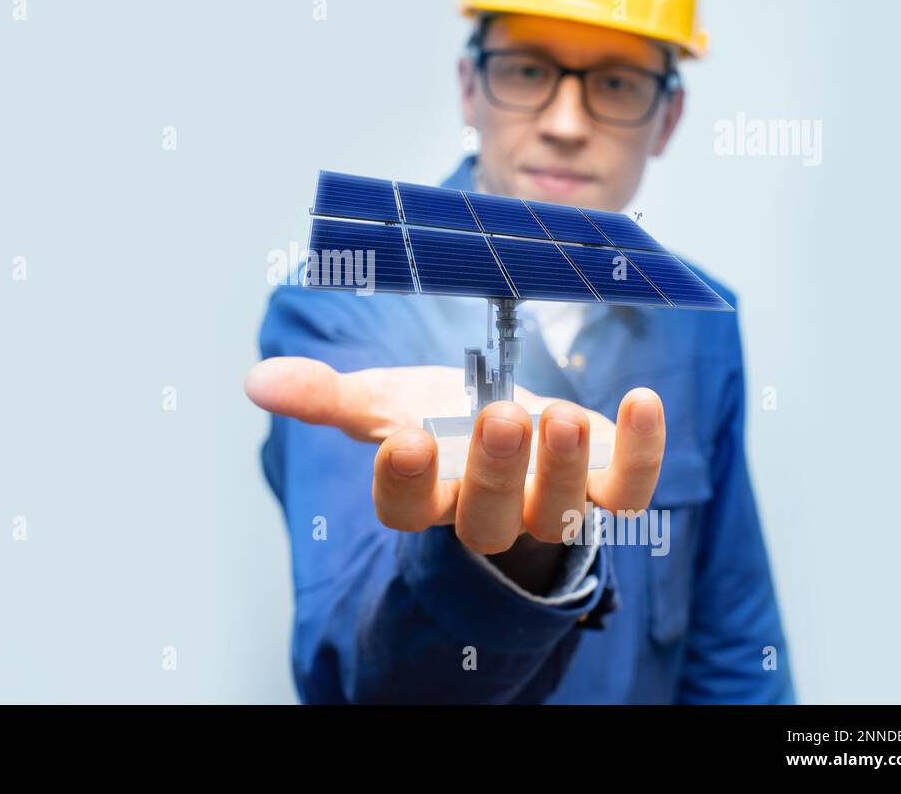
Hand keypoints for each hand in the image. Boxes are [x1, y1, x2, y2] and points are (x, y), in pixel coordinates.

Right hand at [244, 357, 664, 555]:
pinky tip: (643, 400)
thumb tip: (257, 380)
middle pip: (489, 519)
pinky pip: (629, 487)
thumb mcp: (381, 403)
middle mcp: (488, 511)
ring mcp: (550, 503)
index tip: (406, 440)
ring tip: (562, 415)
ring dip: (564, 466)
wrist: (506, 430)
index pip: (406, 509)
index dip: (406, 482)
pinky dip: (643, 451)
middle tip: (502, 417)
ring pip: (562, 509)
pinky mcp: (605, 483)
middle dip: (497, 471)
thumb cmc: (439, 420)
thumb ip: (324, 395)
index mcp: (428, 494)